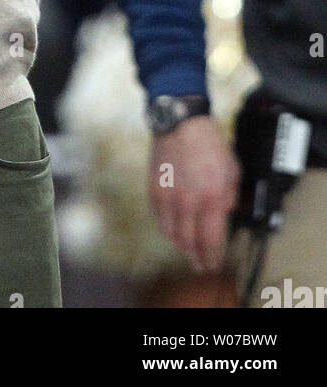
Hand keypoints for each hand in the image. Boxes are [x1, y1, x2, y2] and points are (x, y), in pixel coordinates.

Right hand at [149, 115, 239, 271]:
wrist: (180, 122)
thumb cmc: (208, 142)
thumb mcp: (232, 169)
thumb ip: (230, 195)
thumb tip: (225, 213)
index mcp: (212, 197)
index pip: (211, 240)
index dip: (212, 258)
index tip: (214, 265)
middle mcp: (188, 201)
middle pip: (189, 242)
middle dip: (196, 257)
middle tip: (200, 264)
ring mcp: (168, 197)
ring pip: (172, 234)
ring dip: (181, 246)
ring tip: (187, 250)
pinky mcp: (153, 189)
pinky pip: (159, 218)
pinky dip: (166, 229)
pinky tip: (172, 231)